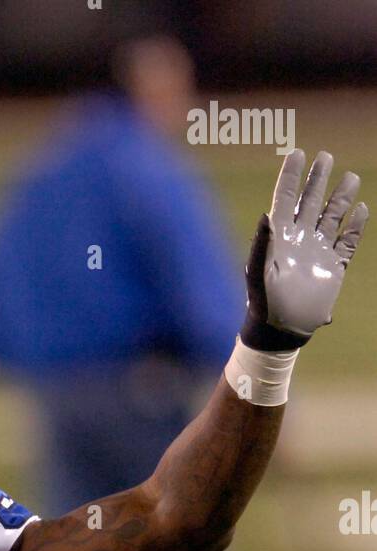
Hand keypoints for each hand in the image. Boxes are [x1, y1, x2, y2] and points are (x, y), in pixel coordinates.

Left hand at [241, 149, 367, 349]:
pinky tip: (361, 210)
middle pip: (311, 201)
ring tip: (350, 177)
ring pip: (332, 217)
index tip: (297, 153)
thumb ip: (261, 244)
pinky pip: (347, 242)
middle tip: (325, 157)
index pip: (285, 198)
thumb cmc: (263, 303)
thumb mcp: (258, 273)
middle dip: (318, 179)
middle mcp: (299, 239)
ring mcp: (317, 251)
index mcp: (279, 237)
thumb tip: (267, 214)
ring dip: (341, 198)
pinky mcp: (333, 267)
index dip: (291, 176)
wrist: (281, 330)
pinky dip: (355, 227)